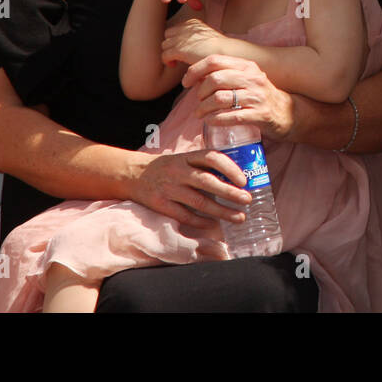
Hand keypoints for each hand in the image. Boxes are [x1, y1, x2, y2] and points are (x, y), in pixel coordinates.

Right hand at [128, 148, 251, 228]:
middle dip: (230, 192)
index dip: (230, 168)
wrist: (134, 174)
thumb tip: (238, 178)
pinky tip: (215, 225)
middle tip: (248, 200)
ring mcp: (169, 188)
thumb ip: (205, 165)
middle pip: (207, 182)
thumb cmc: (169, 167)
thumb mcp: (185, 158)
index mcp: (187, 156)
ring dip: (222, 211)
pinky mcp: (161, 204)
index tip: (244, 180)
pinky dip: (201, 221)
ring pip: (199, 202)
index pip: (212, 158)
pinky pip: (185, 215)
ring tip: (239, 217)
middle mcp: (179, 171)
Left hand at [162, 18, 232, 66]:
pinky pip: (164, 55)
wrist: (226, 53)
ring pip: (164, 45)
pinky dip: (167, 61)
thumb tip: (187, 46)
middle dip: (170, 45)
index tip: (181, 49)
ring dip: (168, 53)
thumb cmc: (220, 50)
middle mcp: (186, 27)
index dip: (176, 40)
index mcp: (193, 23)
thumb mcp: (207, 38)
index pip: (175, 29)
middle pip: (167, 35)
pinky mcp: (179, 50)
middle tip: (176, 56)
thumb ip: (195, 38)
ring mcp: (181, 38)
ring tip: (175, 61)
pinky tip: (174, 65)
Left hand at [183, 54, 296, 143]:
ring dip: (204, 108)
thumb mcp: (247, 78)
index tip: (186, 82)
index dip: (195, 70)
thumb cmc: (260, 96)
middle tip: (197, 103)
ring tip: (200, 114)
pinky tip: (210, 121)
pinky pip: (231, 116)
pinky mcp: (260, 115)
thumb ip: (227, 74)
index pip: (214, 60)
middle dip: (200, 93)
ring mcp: (257, 97)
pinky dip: (216, 119)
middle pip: (215, 79)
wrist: (289, 113)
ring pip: (220, 98)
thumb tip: (196, 76)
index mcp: (247, 66)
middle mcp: (252, 78)